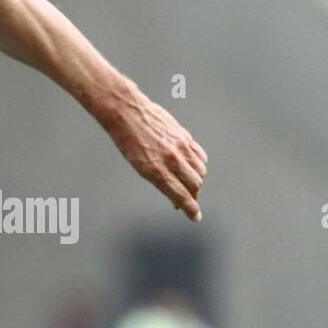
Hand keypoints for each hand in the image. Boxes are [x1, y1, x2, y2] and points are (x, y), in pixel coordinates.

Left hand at [104, 89, 207, 221]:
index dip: (190, 209)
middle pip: (194, 185)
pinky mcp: (185, 136)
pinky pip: (200, 155)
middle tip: (186, 198)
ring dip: (196, 180)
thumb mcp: (138, 166)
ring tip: (186, 181)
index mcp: (156, 170)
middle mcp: (171, 160)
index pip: (181, 196)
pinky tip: (192, 165)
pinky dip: (199, 164)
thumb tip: (175, 195)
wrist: (127, 111)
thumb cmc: (127, 140)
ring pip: (200, 171)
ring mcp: (180, 147)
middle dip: (192, 195)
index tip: (195, 216)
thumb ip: (160, 180)